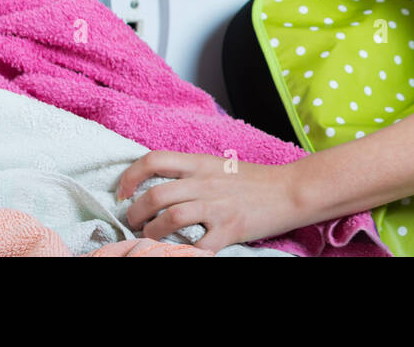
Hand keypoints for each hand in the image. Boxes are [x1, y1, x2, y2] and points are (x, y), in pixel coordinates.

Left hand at [117, 151, 308, 252]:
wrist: (290, 190)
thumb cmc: (255, 180)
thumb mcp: (219, 166)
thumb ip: (192, 172)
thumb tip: (159, 185)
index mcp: (200, 163)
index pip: (154, 160)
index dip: (130, 176)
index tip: (122, 193)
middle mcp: (205, 182)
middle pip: (155, 195)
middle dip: (134, 214)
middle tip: (132, 223)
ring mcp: (217, 206)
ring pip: (169, 219)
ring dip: (151, 234)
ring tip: (149, 240)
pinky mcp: (229, 229)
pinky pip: (197, 246)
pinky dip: (181, 253)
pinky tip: (178, 253)